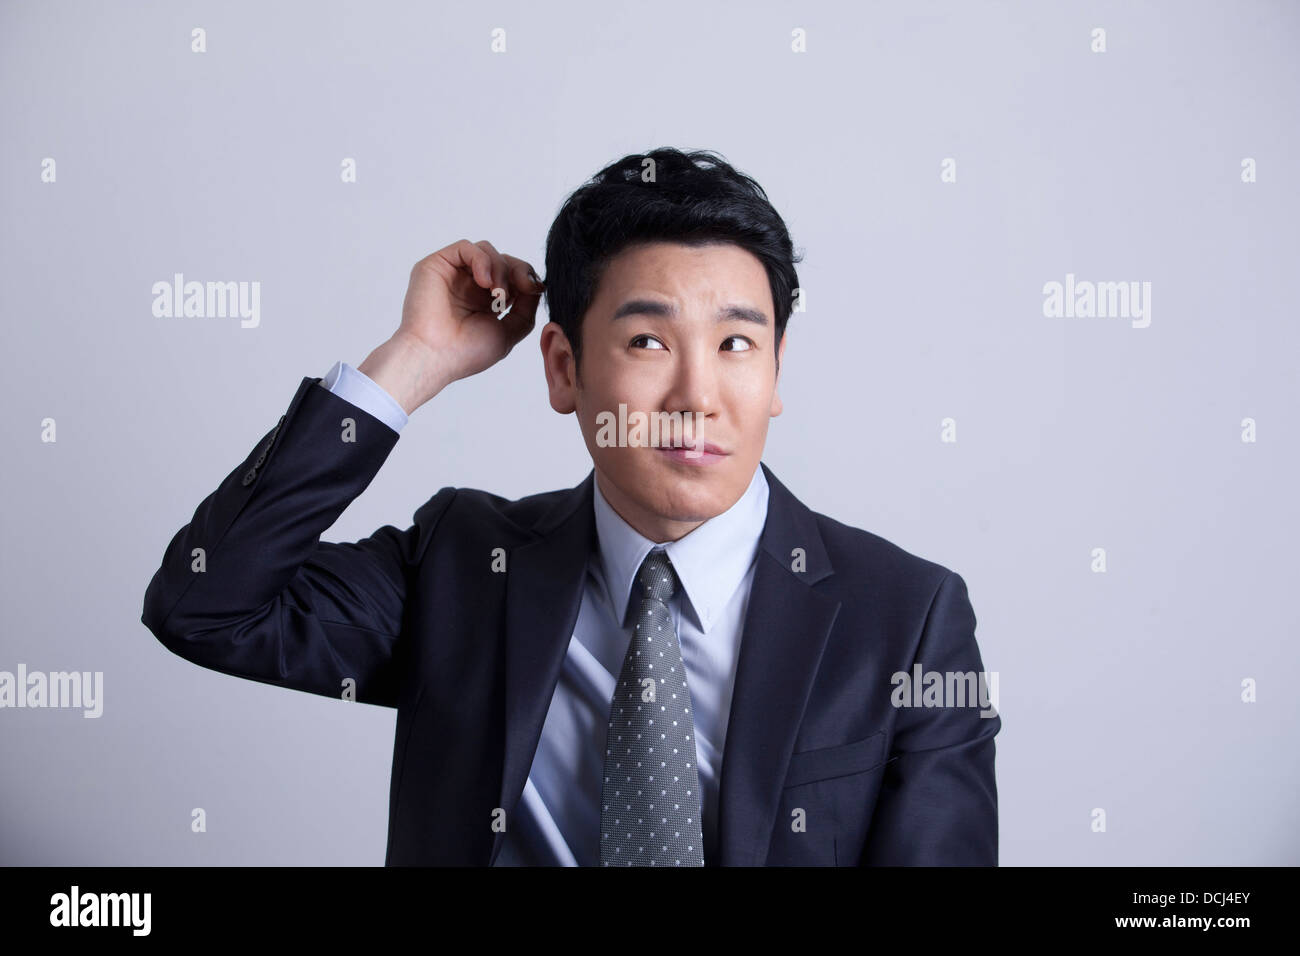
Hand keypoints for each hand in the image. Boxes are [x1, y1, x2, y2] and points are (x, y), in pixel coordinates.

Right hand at [359, 239, 544, 413]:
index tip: (535, 289)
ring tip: (498, 293)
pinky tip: (485, 283)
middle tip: (524, 288)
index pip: (512, 275)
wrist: (435, 357)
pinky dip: (482, 260)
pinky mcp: (437, 265)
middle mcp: (469, 285)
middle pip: (503, 259)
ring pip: (487, 251)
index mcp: (485, 301)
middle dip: (518, 270)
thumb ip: (526, 308)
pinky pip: (466, 248)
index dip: (527, 277)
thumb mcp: (509, 331)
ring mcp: (453, 274)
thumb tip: (537, 285)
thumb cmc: (465, 352)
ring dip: (501, 269)